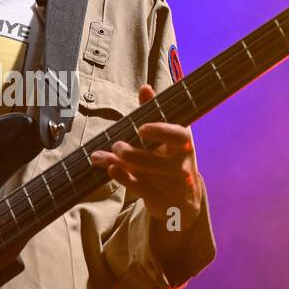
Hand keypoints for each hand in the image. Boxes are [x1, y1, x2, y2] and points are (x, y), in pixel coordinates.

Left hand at [90, 84, 202, 224]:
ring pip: (148, 174)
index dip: (161, 131)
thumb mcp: (165, 137)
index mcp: (184, 144)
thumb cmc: (169, 159)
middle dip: (137, 153)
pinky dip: (125, 178)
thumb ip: (153, 112)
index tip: (142, 128)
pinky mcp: (162, 199)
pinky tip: (111, 169)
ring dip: (124, 164)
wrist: (183, 201)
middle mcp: (182, 164)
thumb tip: (145, 88)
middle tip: (117, 145)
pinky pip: (142, 189)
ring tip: (104, 156)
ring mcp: (173, 184)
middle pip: (162, 159)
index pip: (179, 135)